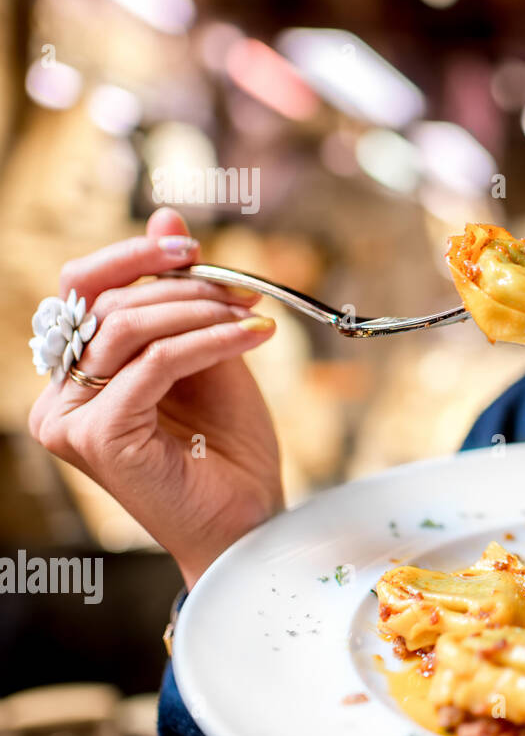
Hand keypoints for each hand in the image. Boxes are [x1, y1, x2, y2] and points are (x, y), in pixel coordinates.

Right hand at [28, 207, 284, 588]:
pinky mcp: (99, 437)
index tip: (192, 245)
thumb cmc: (226, 446)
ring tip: (253, 316)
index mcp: (76, 374)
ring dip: (200, 310)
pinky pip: (155, 363)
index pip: (84, 290)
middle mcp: (60, 397)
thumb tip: (167, 215)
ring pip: (127, 328)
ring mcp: (71, 420)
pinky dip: (209, 341)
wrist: (248, 520)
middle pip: (105, 303)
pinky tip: (254, 337)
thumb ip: (183, 295)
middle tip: (244, 290)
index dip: (134, 255)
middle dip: (183, 286)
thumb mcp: (208, 353)